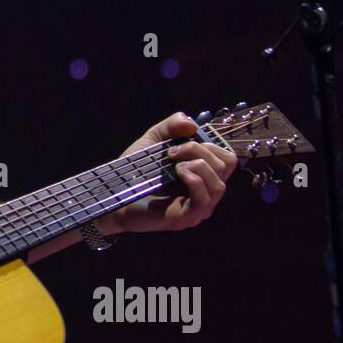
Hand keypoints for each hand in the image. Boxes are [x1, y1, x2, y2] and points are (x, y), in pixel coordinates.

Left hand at [100, 112, 237, 235]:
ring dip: (198, 165)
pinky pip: (204, 199)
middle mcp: (205, 192)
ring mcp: (198, 208)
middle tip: (173, 152)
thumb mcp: (153, 140)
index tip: (179, 144)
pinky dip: (194, 180)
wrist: (115, 193)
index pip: (227, 158)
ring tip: (174, 164)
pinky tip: (177, 172)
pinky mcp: (186, 218)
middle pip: (227, 166)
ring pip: (219, 185)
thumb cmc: (135, 170)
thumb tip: (193, 124)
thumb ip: (172, 126)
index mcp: (204, 175)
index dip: (209, 144)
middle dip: (201, 151)